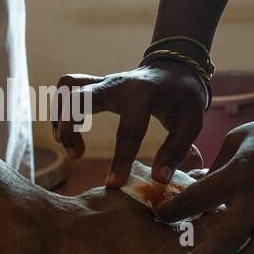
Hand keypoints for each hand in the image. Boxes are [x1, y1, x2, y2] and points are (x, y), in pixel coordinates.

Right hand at [52, 62, 208, 187]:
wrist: (174, 67)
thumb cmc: (183, 97)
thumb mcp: (191, 121)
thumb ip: (175, 149)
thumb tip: (158, 179)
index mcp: (143, 94)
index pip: (128, 130)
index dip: (121, 160)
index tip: (113, 185)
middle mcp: (116, 83)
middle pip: (78, 97)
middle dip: (69, 127)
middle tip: (76, 155)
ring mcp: (102, 82)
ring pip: (66, 89)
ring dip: (61, 118)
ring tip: (73, 147)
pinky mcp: (94, 85)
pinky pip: (67, 90)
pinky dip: (62, 111)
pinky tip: (72, 132)